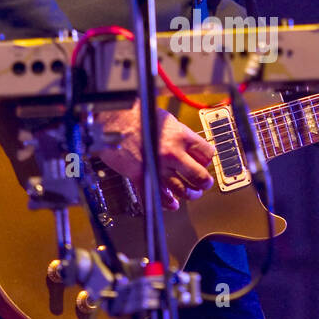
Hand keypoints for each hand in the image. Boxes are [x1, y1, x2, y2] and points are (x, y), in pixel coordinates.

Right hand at [95, 100, 215, 209]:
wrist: (111, 120)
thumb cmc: (134, 115)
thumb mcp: (165, 118)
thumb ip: (178, 132)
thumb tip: (186, 140)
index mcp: (180, 136)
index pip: (206, 153)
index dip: (207, 160)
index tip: (205, 162)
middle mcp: (172, 153)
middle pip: (198, 175)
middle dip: (204, 182)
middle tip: (204, 184)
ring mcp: (158, 167)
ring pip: (181, 189)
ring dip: (189, 194)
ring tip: (191, 194)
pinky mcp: (142, 177)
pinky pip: (157, 195)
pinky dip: (166, 203)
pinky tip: (171, 203)